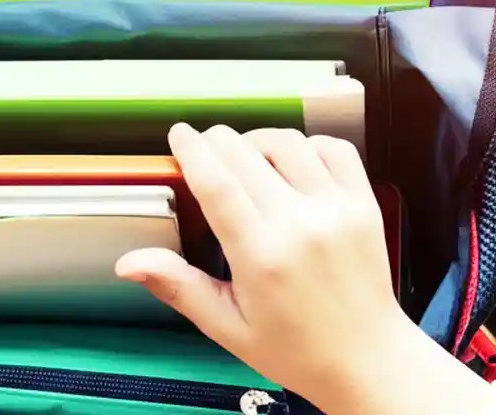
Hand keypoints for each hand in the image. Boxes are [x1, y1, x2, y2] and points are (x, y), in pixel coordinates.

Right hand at [117, 124, 490, 414]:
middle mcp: (300, 225)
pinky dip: (309, 144)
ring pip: (288, 142)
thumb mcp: (227, 326)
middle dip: (217, 142)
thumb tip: (128, 262)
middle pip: (245, 153)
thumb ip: (179, 286)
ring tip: (246, 157)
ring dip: (258, 140)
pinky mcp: (364, 204)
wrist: (367, 360)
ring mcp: (337, 210)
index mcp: (261, 256)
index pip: (216, 181)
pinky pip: (335, 149)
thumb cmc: (295, 349)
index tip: (179, 134)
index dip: (192, 150)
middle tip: (205, 150)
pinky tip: (292, 160)